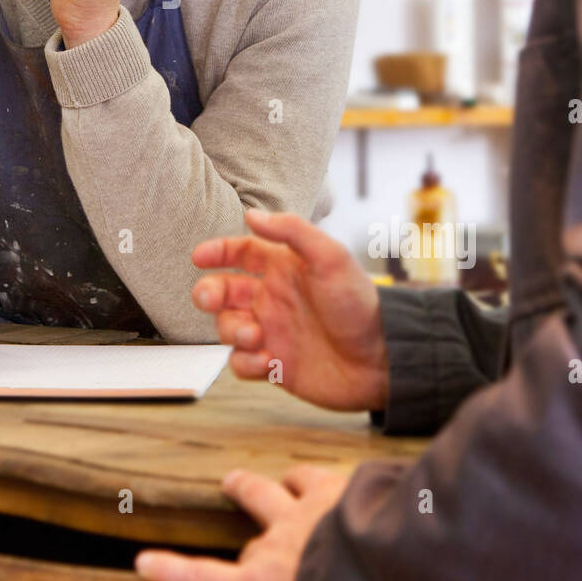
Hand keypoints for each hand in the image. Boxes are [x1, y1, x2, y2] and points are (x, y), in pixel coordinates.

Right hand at [135, 464, 349, 580]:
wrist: (379, 571)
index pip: (204, 578)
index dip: (171, 570)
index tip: (145, 561)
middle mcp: (273, 544)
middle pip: (249, 544)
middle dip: (244, 543)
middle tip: (224, 509)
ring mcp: (300, 512)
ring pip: (273, 491)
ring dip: (266, 485)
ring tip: (258, 478)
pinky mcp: (331, 490)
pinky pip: (313, 475)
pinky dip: (314, 476)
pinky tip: (326, 477)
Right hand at [192, 209, 388, 411]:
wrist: (383, 360)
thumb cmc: (361, 306)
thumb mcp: (331, 258)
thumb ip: (293, 232)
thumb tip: (252, 215)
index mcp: (284, 269)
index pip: (241, 253)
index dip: (217, 251)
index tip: (199, 257)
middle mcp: (273, 299)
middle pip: (223, 291)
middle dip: (209, 293)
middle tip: (210, 299)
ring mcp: (272, 332)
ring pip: (227, 327)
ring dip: (231, 330)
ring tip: (256, 335)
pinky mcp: (275, 365)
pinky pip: (241, 363)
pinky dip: (246, 362)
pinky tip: (268, 361)